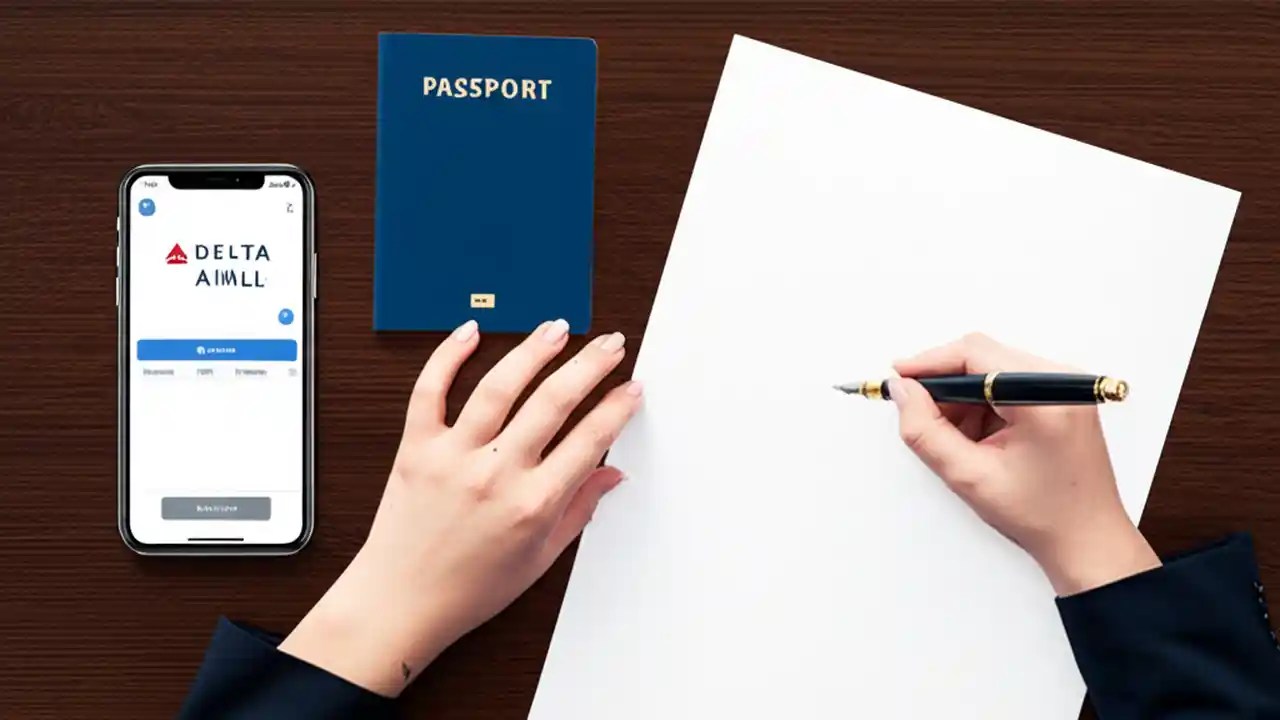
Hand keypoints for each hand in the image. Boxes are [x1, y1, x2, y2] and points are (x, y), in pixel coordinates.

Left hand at [279, 319, 642, 695]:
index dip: (617, 408)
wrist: (401, 601)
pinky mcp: (415, 448)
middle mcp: (495, 475)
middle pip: (553, 402)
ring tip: (556, 328)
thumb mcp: (540, 557)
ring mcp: (453, 457)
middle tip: (608, 345)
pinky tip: (470, 333)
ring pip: (499, 387)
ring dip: (533, 350)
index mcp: (532, 504)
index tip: (631, 388)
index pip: (589, 440)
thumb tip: (611, 474)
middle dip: (590, 365)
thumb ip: (579, 509)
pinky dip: (448, 356)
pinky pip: (430, 391)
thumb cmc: (468, 588)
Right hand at [888, 333, 1159, 596]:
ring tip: (958, 442)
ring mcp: (1063, 388)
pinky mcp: (1060, 397)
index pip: (975, 354)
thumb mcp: (970, 476)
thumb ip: (926, 431)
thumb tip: (903, 391)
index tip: (899, 377)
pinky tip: (979, 441)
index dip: (930, 362)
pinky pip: (1007, 386)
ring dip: (963, 399)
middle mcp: (1061, 382)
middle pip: (983, 358)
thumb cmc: (1042, 515)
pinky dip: (982, 407)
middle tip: (920, 417)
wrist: (1087, 539)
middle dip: (945, 386)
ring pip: (991, 372)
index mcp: (1046, 398)